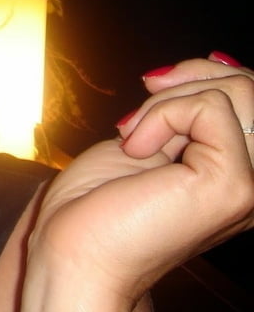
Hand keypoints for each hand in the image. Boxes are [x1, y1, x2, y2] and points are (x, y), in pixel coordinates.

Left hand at [31, 53, 253, 307]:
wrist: (74, 252)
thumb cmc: (99, 202)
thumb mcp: (153, 136)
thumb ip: (193, 108)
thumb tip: (218, 60)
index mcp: (244, 170)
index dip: (206, 73)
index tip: (154, 86)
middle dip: (192, 74)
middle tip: (144, 102)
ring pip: (240, 91)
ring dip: (170, 98)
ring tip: (137, 134)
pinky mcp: (235, 187)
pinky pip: (209, 108)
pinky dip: (161, 115)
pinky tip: (136, 149)